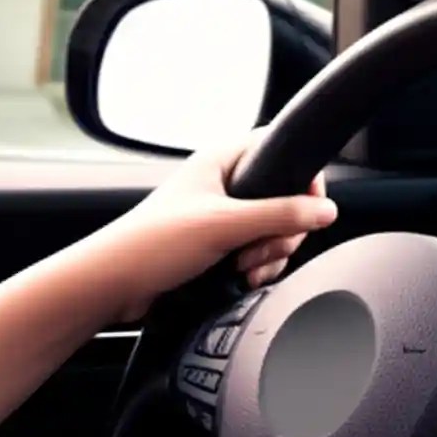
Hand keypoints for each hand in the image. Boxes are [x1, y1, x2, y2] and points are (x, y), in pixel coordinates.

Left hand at [91, 130, 338, 321]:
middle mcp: (223, 184)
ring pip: (274, 229)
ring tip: (245, 268)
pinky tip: (243, 278)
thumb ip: (281, 215)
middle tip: (262, 248)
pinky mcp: (217, 246)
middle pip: (285, 198)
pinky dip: (259, 267)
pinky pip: (257, 251)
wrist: (109, 287)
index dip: (303, 178)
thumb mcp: (225, 225)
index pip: (281, 150)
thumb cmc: (151, 244)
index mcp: (222, 161)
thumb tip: (328, 210)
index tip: (308, 208)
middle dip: (284, 230)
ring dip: (270, 253)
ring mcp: (221, 216)